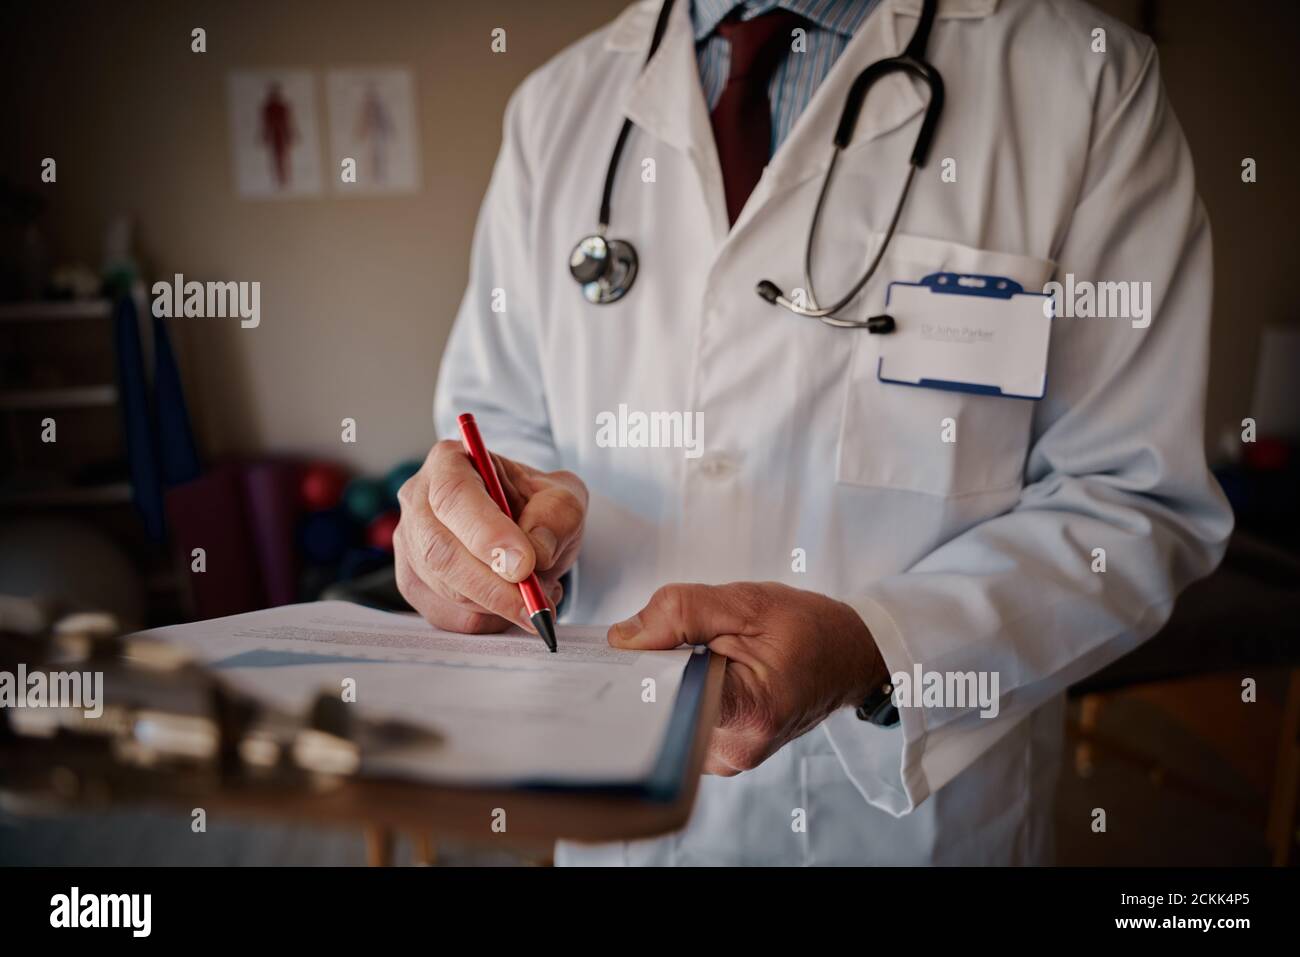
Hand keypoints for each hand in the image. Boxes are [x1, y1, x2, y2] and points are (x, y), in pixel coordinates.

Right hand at [394, 440, 586, 632]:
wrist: (528, 531)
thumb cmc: (539, 508)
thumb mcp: (564, 499)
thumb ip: (556, 517)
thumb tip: (535, 553)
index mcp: (450, 463)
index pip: (454, 496)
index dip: (486, 534)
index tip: (524, 565)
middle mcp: (418, 500)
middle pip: (439, 550)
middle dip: (492, 585)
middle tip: (536, 602)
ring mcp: (410, 544)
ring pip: (443, 588)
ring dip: (498, 604)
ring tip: (539, 591)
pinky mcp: (415, 583)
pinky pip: (446, 615)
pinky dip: (489, 620)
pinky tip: (515, 603)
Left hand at [609, 582, 885, 775]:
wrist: (845, 656)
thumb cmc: (807, 628)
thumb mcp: (745, 603)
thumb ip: (681, 613)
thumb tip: (623, 639)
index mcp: (750, 710)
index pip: (670, 697)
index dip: (640, 668)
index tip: (624, 647)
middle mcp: (735, 748)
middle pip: (662, 708)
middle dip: (650, 670)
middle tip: (654, 637)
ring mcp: (727, 758)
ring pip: (668, 715)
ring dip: (665, 680)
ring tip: (688, 652)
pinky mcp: (720, 754)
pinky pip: (680, 720)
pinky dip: (678, 692)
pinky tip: (692, 670)